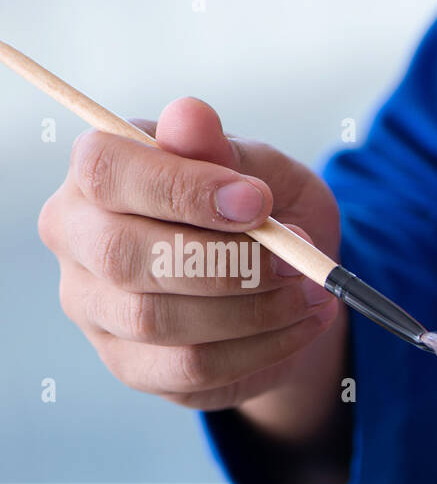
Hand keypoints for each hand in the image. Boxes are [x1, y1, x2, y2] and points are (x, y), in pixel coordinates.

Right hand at [38, 96, 345, 414]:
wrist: (285, 285)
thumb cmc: (261, 214)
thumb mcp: (262, 171)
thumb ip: (226, 150)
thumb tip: (191, 116)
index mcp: (98, 172)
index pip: (106, 171)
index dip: (182, 188)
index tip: (258, 202)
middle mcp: (78, 238)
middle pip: (124, 255)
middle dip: (226, 262)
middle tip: (296, 261)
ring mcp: (95, 308)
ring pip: (158, 320)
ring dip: (254, 310)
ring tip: (312, 292)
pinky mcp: (130, 365)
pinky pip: (191, 367)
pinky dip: (262, 347)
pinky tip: (303, 323)